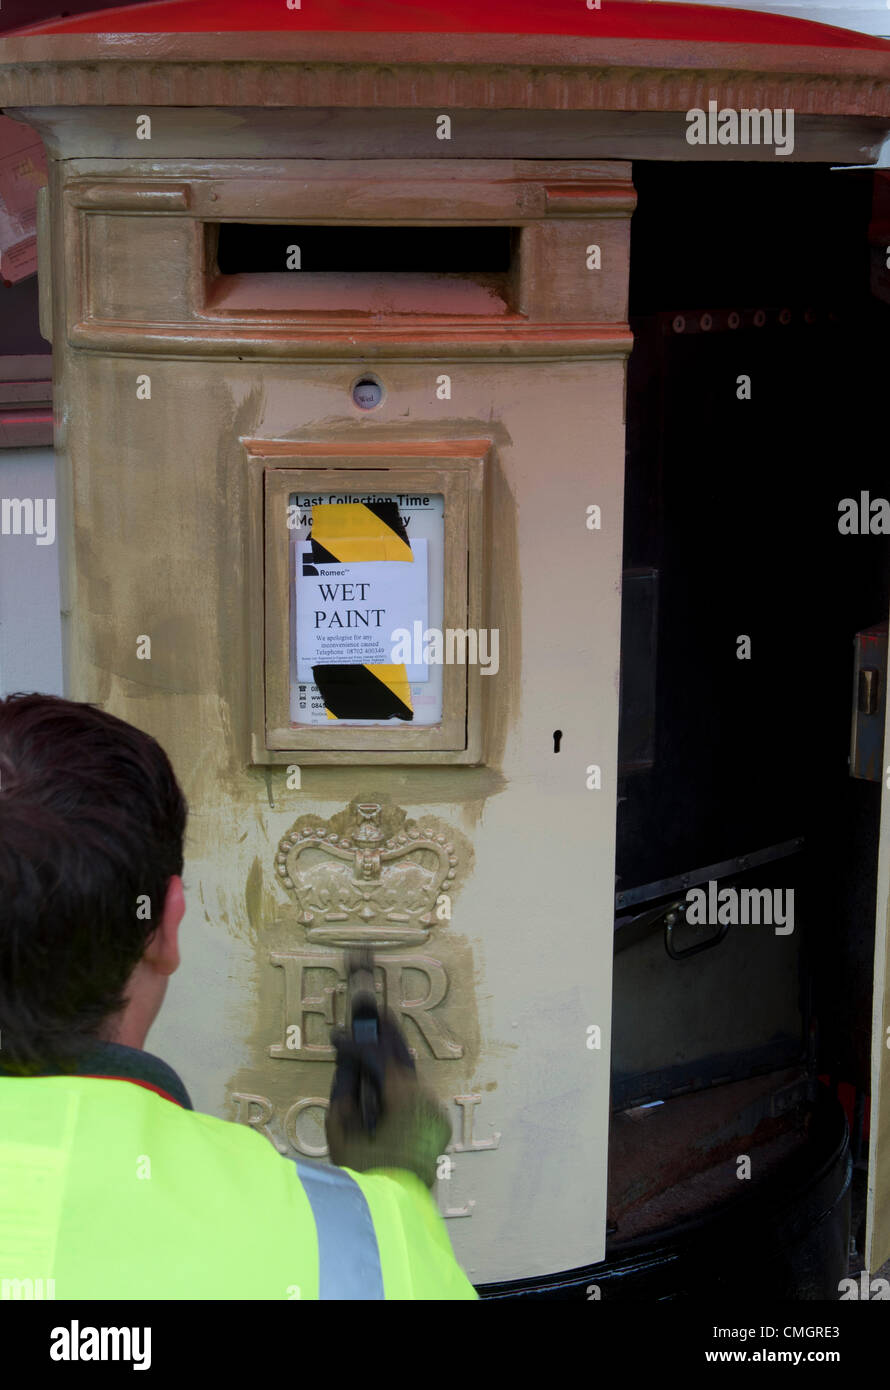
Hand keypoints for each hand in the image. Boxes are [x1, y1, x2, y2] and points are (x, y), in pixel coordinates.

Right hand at [326, 1009, 451, 1188]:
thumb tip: (348, 1064)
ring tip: (378, 1027)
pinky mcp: (435, 1125)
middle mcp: (425, 1102)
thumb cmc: (364, 1175)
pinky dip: (398, 1078)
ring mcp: (434, 1113)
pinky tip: (386, 1066)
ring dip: (393, 1054)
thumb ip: (345, 1090)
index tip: (338, 1037)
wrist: (390, 1211)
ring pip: (410, 1074)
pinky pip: (414, 1092)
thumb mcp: (342, 1131)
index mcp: (404, 1102)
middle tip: (372, 1006)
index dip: (356, 1045)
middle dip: (386, 1030)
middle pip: (403, 1057)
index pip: (379, 1059)